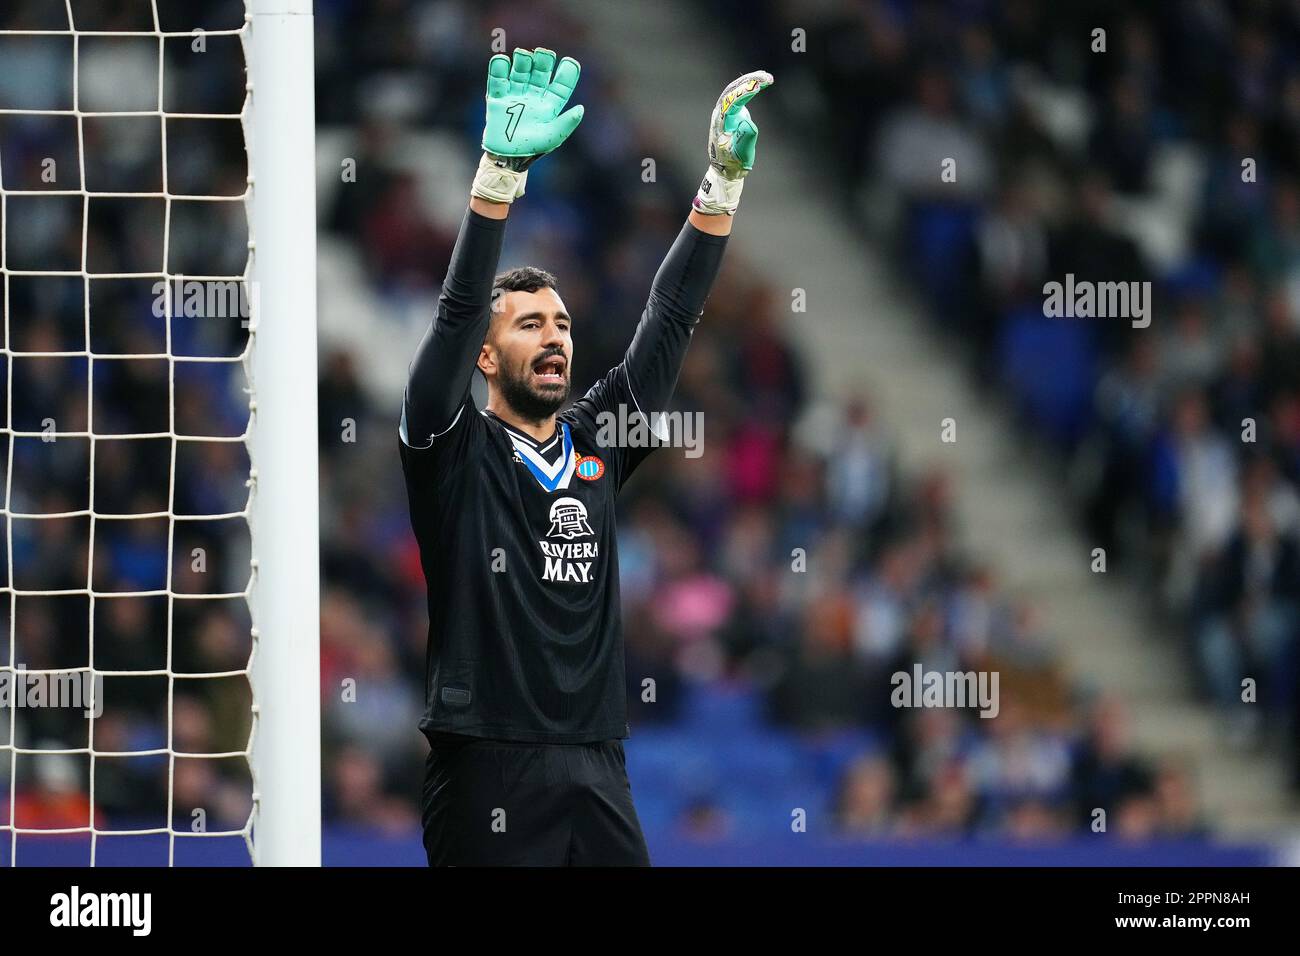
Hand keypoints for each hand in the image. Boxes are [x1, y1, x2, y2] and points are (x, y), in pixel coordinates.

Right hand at [473, 47, 583, 204]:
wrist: (506, 157)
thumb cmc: (532, 148)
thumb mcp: (553, 136)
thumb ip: (567, 123)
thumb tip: (580, 109)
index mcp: (550, 105)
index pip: (562, 84)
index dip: (568, 72)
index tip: (570, 63)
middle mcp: (534, 96)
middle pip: (540, 71)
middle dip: (543, 60)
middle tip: (543, 53)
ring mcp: (516, 94)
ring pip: (520, 70)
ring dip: (522, 60)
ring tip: (523, 56)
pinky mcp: (497, 98)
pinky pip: (497, 78)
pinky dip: (498, 68)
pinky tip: (503, 61)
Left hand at [693, 70, 772, 215]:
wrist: (725, 170)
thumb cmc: (732, 165)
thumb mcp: (741, 157)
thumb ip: (746, 140)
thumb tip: (749, 123)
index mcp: (721, 124)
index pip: (730, 102)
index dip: (743, 93)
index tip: (756, 87)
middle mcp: (720, 115)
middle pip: (732, 91)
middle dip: (748, 82)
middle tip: (766, 78)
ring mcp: (725, 113)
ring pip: (735, 91)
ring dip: (749, 82)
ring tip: (767, 78)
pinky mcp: (732, 113)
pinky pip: (739, 95)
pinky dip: (749, 87)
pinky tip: (761, 83)